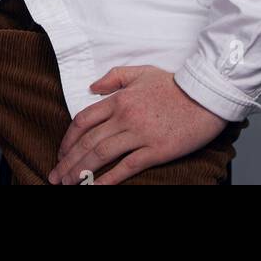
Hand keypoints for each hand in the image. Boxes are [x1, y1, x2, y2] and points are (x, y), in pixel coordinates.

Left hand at [47, 65, 227, 184]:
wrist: (205, 95)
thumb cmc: (174, 84)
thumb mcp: (141, 72)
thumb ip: (114, 77)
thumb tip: (92, 87)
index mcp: (119, 98)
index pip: (84, 120)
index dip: (68, 139)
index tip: (61, 153)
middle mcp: (124, 117)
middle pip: (88, 142)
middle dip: (68, 162)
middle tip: (55, 176)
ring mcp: (139, 134)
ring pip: (101, 156)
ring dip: (81, 172)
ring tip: (68, 185)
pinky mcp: (155, 150)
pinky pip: (126, 167)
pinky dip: (108, 179)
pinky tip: (96, 188)